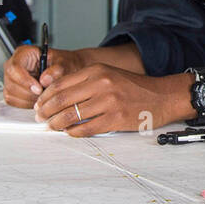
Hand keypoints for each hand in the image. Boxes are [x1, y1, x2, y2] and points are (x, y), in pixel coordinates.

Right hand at [3, 46, 86, 107]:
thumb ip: (56, 70)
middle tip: (45, 94)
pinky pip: (13, 101)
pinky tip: (38, 100)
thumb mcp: (64, 63)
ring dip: (28, 100)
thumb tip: (45, 80)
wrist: (64, 71)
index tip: (38, 89)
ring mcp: (10, 79)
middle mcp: (13, 66)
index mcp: (23, 54)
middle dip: (29, 93)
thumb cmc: (62, 64)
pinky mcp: (11, 90)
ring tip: (44, 96)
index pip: (14, 67)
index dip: (25, 80)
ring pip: (11, 94)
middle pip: (11, 83)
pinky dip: (26, 104)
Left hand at [33, 64, 187, 135]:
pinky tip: (71, 132)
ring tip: (53, 127)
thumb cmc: (137, 88)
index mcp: (98, 71)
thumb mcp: (110, 75)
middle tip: (41, 118)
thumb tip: (58, 97)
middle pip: (61, 100)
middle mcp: (102, 84)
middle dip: (46, 111)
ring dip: (56, 124)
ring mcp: (109, 102)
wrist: (164, 97)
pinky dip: (73, 132)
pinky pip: (85, 128)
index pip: (60, 84)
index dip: (45, 97)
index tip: (39, 105)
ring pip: (70, 116)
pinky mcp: (115, 119)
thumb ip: (86, 82)